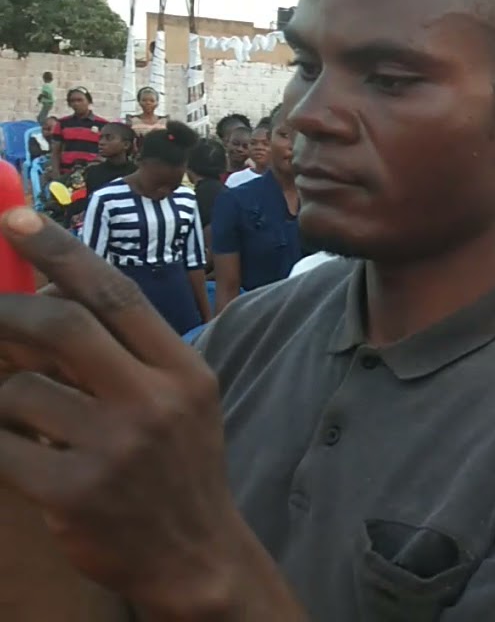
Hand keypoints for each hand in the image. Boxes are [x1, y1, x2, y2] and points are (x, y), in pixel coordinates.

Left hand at [0, 208, 249, 613]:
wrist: (194, 555)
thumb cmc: (176, 467)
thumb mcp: (177, 400)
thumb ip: (125, 350)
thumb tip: (43, 291)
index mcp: (183, 372)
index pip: (114, 295)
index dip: (59, 251)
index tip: (13, 219)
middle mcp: (155, 403)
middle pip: (63, 326)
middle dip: (7, 312)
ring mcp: (114, 449)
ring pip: (18, 391)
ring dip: (2, 397)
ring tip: (22, 417)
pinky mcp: (72, 493)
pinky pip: (1, 446)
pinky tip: (19, 452)